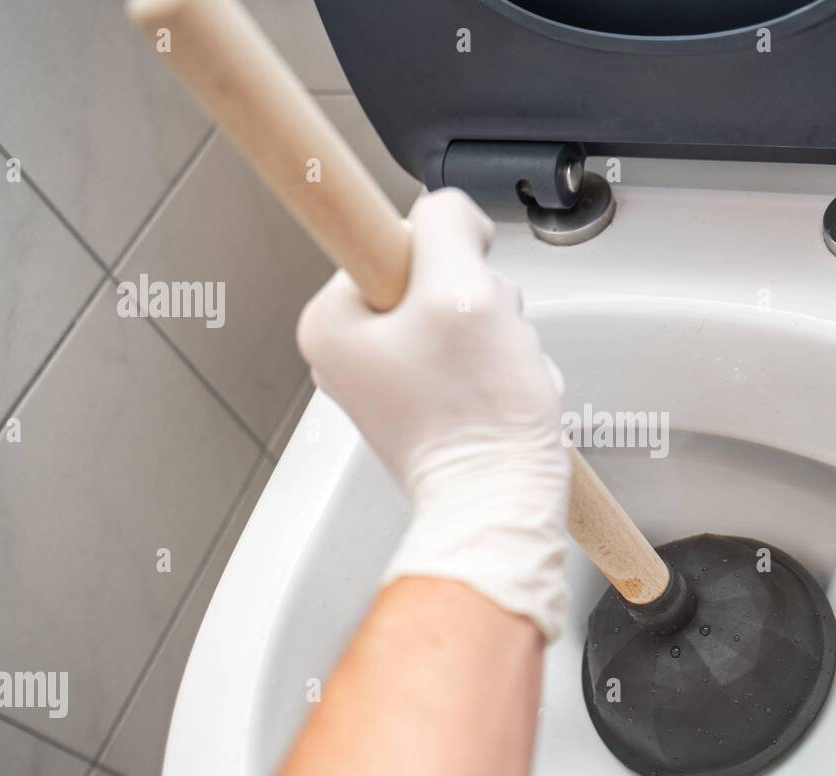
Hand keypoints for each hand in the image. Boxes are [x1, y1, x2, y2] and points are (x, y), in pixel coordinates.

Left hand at [296, 188, 569, 642]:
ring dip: (497, 331)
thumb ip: (447, 224)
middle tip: (485, 341)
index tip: (451, 280)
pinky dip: (501, 361)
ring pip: (459, 306)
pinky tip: (502, 390)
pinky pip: (472, 344)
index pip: (383, 228)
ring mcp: (391, 372)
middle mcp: (351, 346)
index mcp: (333, 319)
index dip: (441, 245)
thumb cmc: (477, 420)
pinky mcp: (428, 394)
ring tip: (497, 374)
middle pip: (430, 268)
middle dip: (479, 298)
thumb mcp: (464, 292)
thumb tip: (447, 209)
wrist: (502, 505)